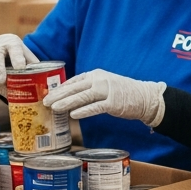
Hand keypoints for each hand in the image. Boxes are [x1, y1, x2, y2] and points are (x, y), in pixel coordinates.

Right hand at [0, 34, 37, 96]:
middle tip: (1, 81)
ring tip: (8, 92)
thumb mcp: (24, 52)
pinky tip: (1, 90)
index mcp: (11, 43)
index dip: (17, 59)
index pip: (14, 50)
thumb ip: (31, 63)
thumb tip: (42, 80)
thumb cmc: (15, 50)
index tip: (20, 67)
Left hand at [44, 69, 165, 124]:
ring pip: (82, 96)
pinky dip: (83, 111)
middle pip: (74, 87)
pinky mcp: (113, 102)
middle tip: (45, 101)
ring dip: (67, 102)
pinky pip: (95, 107)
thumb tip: (69, 98)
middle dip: (58, 95)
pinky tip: (73, 114)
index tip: (48, 94)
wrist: (144, 97)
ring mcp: (107, 90)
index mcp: (95, 74)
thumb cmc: (122, 93)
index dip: (59, 88)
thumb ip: (89, 89)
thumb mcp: (104, 85)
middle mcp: (99, 79)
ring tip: (54, 108)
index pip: (73, 80)